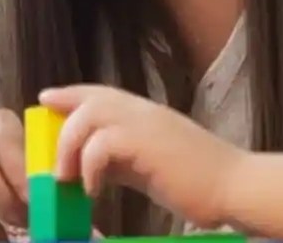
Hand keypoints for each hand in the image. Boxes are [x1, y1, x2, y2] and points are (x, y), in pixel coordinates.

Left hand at [40, 85, 245, 228]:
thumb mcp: (149, 166)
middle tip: (51, 153)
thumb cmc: (197, 181)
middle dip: (62, 118)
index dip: (72, 93)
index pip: (101, 93)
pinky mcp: (148, 144)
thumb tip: (89, 163)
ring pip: (89, 116)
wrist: (235, 187)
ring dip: (70, 148)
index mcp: (146, 114)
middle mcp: (144, 112)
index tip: (47, 99)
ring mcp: (147, 124)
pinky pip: (102, 145)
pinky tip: (94, 190)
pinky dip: (90, 167)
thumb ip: (121, 159)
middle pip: (90, 98)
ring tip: (68, 178)